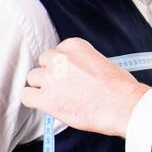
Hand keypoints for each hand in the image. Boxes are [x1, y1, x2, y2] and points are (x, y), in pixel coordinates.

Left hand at [20, 37, 146, 136]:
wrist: (124, 106)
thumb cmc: (120, 88)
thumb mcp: (102, 62)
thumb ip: (82, 63)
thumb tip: (74, 74)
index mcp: (74, 46)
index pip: (57, 52)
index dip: (63, 67)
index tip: (71, 76)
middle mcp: (59, 58)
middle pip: (43, 63)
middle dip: (51, 74)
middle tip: (64, 87)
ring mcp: (50, 78)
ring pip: (33, 78)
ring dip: (42, 87)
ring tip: (58, 98)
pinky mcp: (46, 98)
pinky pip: (26, 96)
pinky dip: (34, 100)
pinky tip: (46, 105)